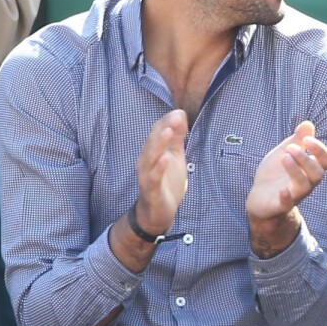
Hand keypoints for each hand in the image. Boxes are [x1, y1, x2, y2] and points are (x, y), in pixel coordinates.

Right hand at [135, 109, 188, 234]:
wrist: (158, 213)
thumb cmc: (166, 183)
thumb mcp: (175, 157)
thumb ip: (177, 137)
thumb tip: (180, 115)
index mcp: (153, 152)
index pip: (158, 132)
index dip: (168, 122)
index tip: (180, 112)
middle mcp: (146, 161)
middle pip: (153, 141)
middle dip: (164, 128)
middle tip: (176, 116)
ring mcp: (147, 175)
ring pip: (150, 157)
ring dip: (159, 144)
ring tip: (169, 131)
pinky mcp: (151, 190)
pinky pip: (153, 177)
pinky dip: (158, 168)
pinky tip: (165, 159)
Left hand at [246, 120, 326, 220]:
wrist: (259, 197)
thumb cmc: (276, 174)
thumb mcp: (285, 153)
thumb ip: (297, 140)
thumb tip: (308, 123)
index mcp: (310, 169)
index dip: (321, 150)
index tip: (306, 139)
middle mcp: (307, 183)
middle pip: (318, 174)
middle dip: (305, 158)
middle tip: (290, 148)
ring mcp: (294, 195)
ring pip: (304, 186)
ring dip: (296, 171)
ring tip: (284, 157)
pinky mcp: (280, 205)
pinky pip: (287, 205)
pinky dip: (286, 198)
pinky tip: (282, 190)